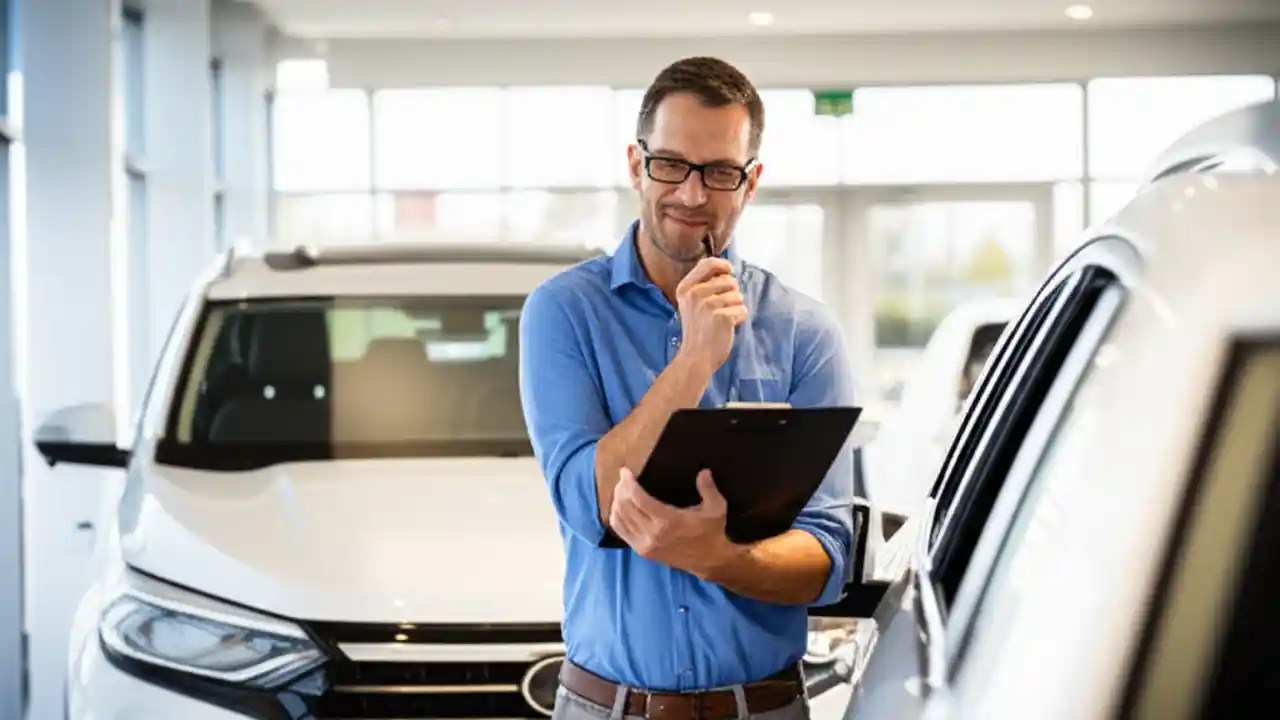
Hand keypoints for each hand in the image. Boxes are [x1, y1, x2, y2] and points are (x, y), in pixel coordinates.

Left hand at [608, 467, 737, 578]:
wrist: (708, 560)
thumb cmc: (711, 532)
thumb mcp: (716, 508)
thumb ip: (708, 489)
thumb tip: (704, 471)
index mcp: (668, 521)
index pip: (638, 498)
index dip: (628, 483)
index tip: (625, 471)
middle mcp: (653, 533)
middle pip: (625, 506)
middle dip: (621, 489)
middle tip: (623, 479)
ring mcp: (645, 544)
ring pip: (619, 519)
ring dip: (616, 502)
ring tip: (621, 491)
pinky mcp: (642, 551)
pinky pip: (621, 532)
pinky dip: (616, 517)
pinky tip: (619, 508)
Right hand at [675, 258, 747, 376]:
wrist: (696, 357)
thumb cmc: (698, 330)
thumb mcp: (691, 303)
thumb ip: (704, 285)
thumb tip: (728, 271)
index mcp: (685, 288)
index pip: (708, 263)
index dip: (723, 265)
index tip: (729, 272)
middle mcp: (695, 294)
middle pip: (728, 280)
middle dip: (732, 293)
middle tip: (721, 309)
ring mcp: (708, 305)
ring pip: (738, 295)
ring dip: (736, 307)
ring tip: (723, 319)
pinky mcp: (722, 316)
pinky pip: (742, 309)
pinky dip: (739, 318)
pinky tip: (729, 327)